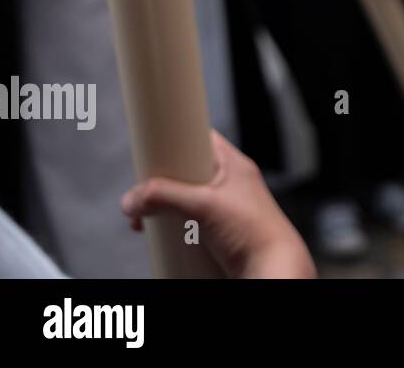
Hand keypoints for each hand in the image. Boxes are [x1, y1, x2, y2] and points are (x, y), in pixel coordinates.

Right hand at [120, 131, 314, 278]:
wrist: (272, 267)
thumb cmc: (253, 231)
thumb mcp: (204, 206)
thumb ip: (165, 196)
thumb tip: (131, 199)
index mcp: (233, 164)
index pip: (198, 137)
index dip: (174, 139)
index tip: (150, 150)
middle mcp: (229, 182)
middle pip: (185, 171)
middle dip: (161, 183)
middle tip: (144, 194)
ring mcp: (224, 206)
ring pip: (184, 198)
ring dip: (163, 207)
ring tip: (144, 219)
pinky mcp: (219, 229)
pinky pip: (188, 219)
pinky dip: (172, 225)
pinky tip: (160, 234)